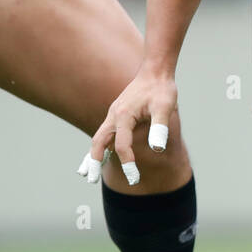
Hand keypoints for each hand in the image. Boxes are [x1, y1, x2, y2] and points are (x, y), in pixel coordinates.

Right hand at [82, 64, 177, 186]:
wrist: (155, 72)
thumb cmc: (161, 90)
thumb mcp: (165, 107)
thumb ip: (160, 127)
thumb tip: (158, 148)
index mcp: (123, 115)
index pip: (121, 145)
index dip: (128, 163)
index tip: (134, 179)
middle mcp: (114, 116)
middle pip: (98, 142)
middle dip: (94, 161)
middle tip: (91, 180)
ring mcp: (113, 115)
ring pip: (98, 138)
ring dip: (92, 155)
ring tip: (86, 173)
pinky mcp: (117, 115)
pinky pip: (104, 133)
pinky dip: (99, 146)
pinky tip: (100, 156)